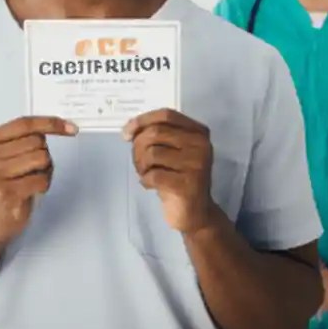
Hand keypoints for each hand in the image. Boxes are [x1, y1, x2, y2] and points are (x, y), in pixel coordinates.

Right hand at [0, 116, 76, 245]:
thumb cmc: (4, 185)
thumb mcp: (5, 156)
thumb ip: (24, 138)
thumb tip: (60, 125)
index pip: (23, 123)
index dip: (50, 123)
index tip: (70, 127)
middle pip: (36, 141)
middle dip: (44, 154)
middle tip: (33, 170)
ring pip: (41, 158)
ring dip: (45, 170)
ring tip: (32, 180)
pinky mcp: (7, 193)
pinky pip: (41, 179)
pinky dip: (44, 185)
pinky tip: (32, 191)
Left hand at [124, 109, 214, 233]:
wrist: (196, 214)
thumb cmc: (178, 178)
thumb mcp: (172, 151)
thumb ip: (157, 135)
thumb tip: (130, 129)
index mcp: (198, 132)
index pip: (166, 115)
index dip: (142, 120)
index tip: (127, 133)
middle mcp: (201, 145)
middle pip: (156, 132)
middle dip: (138, 146)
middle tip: (138, 162)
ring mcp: (196, 164)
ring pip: (152, 153)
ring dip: (141, 165)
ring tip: (147, 174)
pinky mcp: (187, 184)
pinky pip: (153, 175)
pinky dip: (146, 180)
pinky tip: (151, 185)